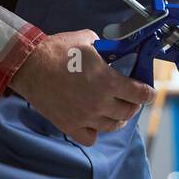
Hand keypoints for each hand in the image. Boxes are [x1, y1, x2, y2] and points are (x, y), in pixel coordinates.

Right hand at [9, 30, 154, 145]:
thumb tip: (114, 51)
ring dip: (118, 118)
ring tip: (114, 110)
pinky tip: (94, 122)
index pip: (140, 94)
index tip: (149, 92)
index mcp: (108, 82)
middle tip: (131, 98)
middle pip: (128, 112)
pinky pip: (91, 138)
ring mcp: (85, 117)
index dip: (148, 93)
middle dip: (133, 104)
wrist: (29, 65)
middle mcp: (100, 103)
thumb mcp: (87, 40)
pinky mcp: (70, 126)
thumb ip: (106, 48)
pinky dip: (95, 132)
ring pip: (112, 126)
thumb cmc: (57, 51)